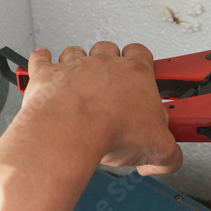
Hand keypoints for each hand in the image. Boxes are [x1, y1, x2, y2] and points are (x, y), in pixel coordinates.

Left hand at [19, 41, 181, 174]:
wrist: (72, 130)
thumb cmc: (110, 130)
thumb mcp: (157, 150)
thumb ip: (169, 155)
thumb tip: (167, 161)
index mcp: (135, 74)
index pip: (141, 53)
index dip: (140, 59)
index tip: (140, 69)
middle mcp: (104, 64)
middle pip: (108, 49)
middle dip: (108, 60)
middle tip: (109, 80)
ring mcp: (74, 67)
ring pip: (76, 52)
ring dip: (77, 62)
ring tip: (79, 79)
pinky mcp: (48, 76)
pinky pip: (42, 59)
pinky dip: (42, 60)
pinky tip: (43, 61)